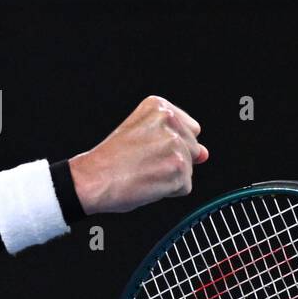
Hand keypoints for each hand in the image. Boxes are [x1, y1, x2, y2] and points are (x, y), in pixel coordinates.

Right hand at [69, 95, 208, 215]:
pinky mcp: (178, 168)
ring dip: (169, 177)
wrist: (92, 179)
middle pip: (192, 149)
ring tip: (143, 172)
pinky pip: (184, 187)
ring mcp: (175, 144)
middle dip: (172, 160)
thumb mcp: (139, 135)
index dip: (167, 145)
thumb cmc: (110, 159)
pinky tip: (147, 183)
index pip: (189, 129)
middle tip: (142, 162)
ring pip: (189, 169)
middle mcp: (170, 121)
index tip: (144, 148)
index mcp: (159, 107)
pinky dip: (168, 191)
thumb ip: (176, 139)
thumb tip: (205, 154)